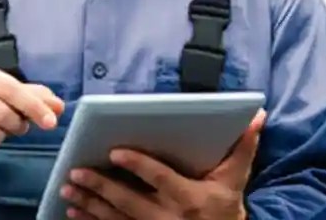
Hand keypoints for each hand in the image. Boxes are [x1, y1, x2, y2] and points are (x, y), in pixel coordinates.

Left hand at [61, 110, 265, 218]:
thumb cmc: (226, 206)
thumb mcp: (236, 178)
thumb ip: (244, 147)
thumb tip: (257, 115)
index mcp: (191, 198)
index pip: (161, 179)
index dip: (139, 166)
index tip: (115, 152)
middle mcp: (170, 218)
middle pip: (130, 202)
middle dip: (101, 187)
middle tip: (77, 172)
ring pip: (117, 218)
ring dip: (90, 204)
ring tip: (68, 189)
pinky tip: (74, 210)